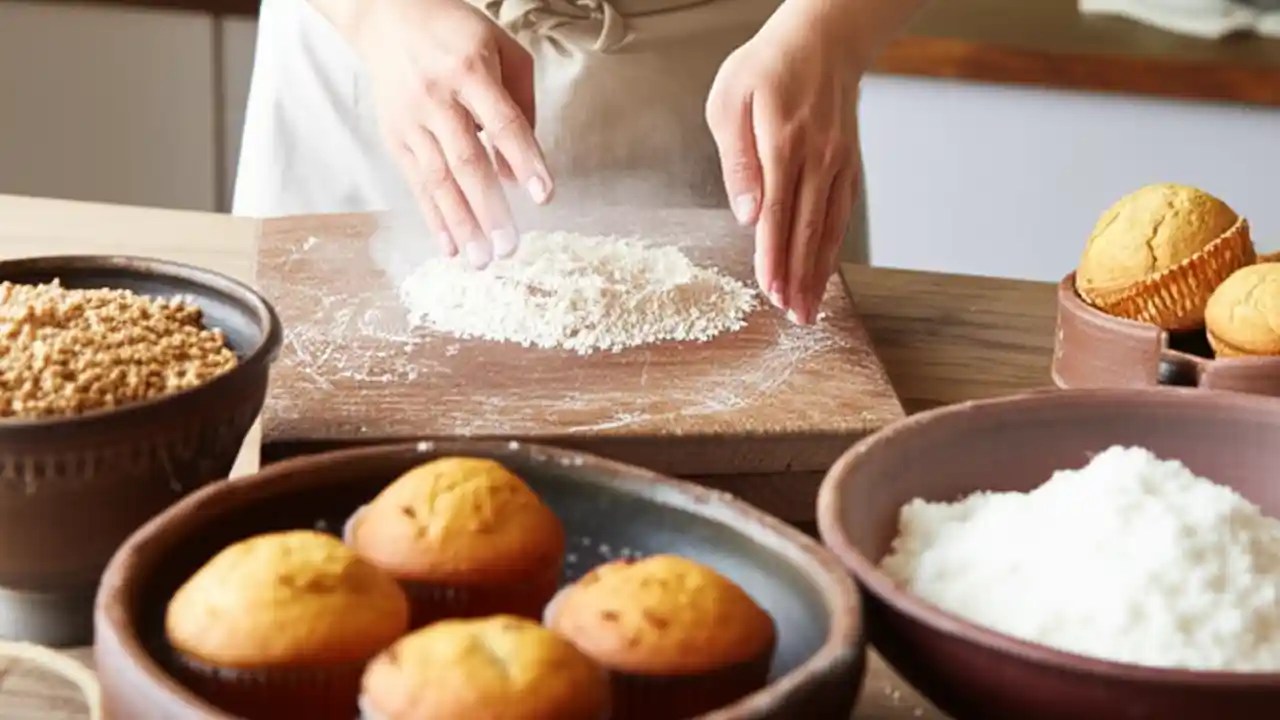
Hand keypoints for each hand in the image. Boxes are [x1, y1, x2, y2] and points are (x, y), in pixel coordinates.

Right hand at [351, 0, 552, 266]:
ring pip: (438, 179)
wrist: (386, 15)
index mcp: (470, 70)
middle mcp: (437, 97)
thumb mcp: (501, 49)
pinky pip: (417, 184)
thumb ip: (520, 105)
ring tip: (482, 259)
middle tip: (510, 247)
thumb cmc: (455, 33)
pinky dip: (434, 218)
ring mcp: (411, 120)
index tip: (544, 195)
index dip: (525, 160)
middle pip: (466, 160)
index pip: (503, 122)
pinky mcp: (395, 138)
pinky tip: (450, 246)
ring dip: (461, 224)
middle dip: (490, 208)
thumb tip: (518, 172)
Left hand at [706, 0, 862, 323]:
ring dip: (819, 272)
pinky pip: (843, 214)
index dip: (774, 257)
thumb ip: (736, 160)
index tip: (770, 289)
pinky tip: (824, 272)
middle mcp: (817, 157)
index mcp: (782, 142)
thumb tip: (748, 213)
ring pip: (829, 227)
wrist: (825, 39)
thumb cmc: (768, 67)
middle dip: (798, 277)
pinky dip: (833, 247)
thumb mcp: (730, 100)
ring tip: (809, 308)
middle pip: (807, 230)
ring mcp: (839, 162)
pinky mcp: (849, 164)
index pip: (777, 213)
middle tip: (792, 316)